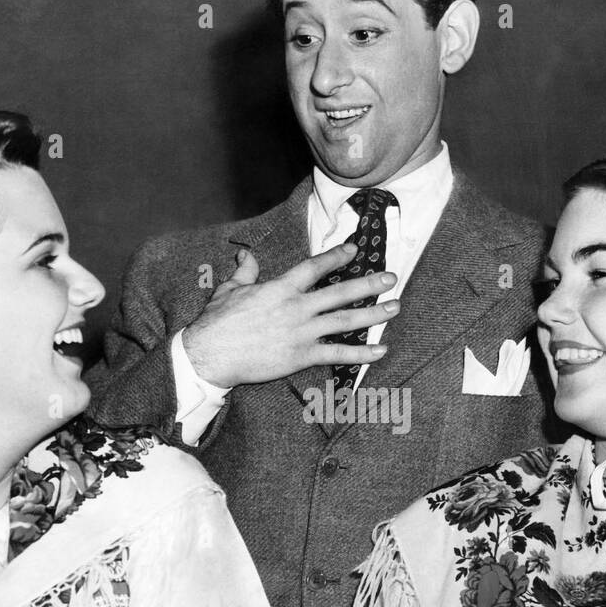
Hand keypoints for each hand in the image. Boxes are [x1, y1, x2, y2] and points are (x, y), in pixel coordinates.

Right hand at [182, 242, 399, 387]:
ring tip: (394, 307)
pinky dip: (361, 354)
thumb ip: (245, 271)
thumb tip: (247, 255)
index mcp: (280, 287)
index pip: (315, 267)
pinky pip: (338, 354)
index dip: (337, 257)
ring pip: (346, 320)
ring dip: (374, 314)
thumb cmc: (217, 322)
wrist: (210, 354)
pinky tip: (381, 351)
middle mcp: (297, 307)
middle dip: (369, 284)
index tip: (355, 250)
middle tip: (391, 278)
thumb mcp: (229, 289)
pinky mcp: (301, 356)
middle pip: (341, 292)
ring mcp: (302, 332)